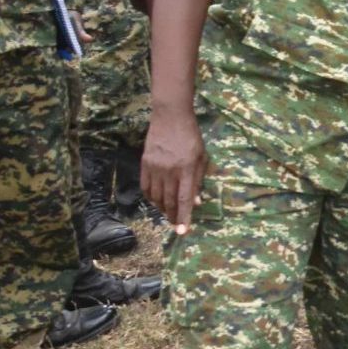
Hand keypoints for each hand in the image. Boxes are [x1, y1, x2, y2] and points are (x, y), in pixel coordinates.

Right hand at [141, 107, 206, 234]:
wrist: (170, 117)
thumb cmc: (191, 137)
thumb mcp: (202, 157)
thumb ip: (199, 180)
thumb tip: (196, 202)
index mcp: (187, 169)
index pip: (184, 199)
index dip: (184, 217)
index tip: (182, 232)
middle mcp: (170, 170)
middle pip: (169, 201)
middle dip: (172, 216)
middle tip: (176, 224)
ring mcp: (155, 167)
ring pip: (156, 196)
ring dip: (162, 208)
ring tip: (168, 214)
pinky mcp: (145, 163)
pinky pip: (145, 187)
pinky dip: (150, 198)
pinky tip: (156, 201)